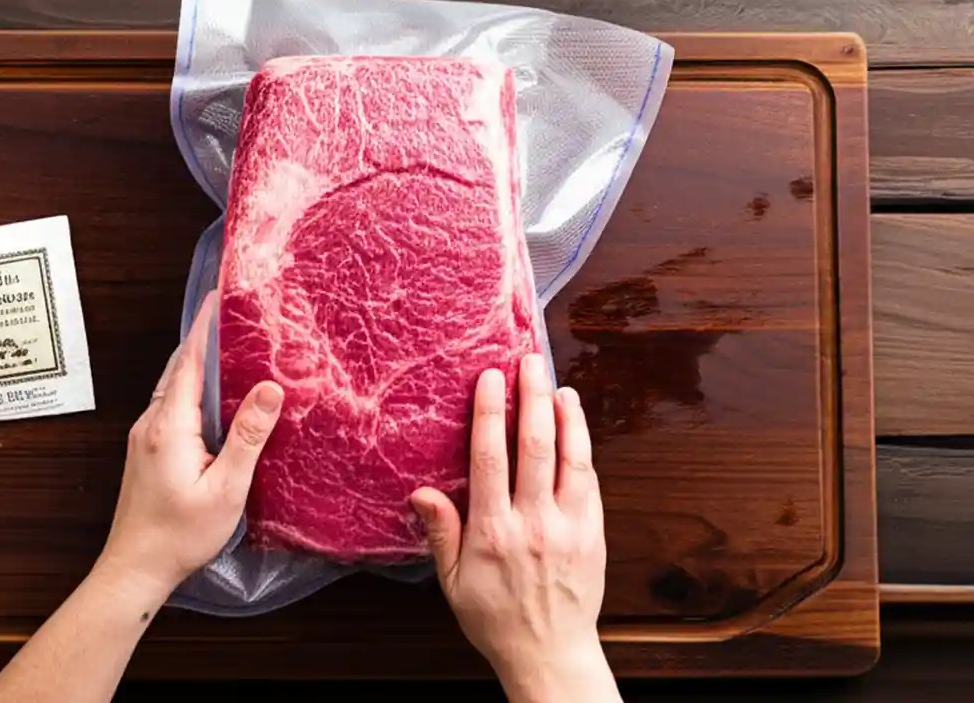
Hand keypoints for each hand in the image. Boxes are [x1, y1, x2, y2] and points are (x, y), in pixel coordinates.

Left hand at [98, 290, 284, 594]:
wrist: (134, 569)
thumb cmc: (179, 535)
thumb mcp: (225, 488)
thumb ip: (247, 436)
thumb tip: (270, 389)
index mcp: (169, 425)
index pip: (189, 361)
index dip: (206, 327)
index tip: (220, 296)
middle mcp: (151, 424)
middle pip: (179, 369)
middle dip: (204, 339)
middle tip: (232, 315)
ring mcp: (145, 437)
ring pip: (174, 387)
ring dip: (199, 365)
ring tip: (229, 348)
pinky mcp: (147, 451)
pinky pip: (172, 407)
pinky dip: (193, 389)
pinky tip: (214, 397)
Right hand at [411, 354, 616, 702]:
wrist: (549, 653)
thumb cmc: (494, 618)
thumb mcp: (453, 582)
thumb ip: (441, 533)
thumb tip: (422, 492)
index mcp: (493, 532)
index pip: (491, 458)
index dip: (491, 413)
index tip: (490, 378)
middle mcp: (534, 523)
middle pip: (536, 446)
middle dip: (532, 398)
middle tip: (530, 362)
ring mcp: (569, 527)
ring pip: (572, 458)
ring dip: (567, 417)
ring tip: (559, 386)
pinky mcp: (593, 533)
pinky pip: (590, 482)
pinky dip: (584, 449)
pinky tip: (577, 427)